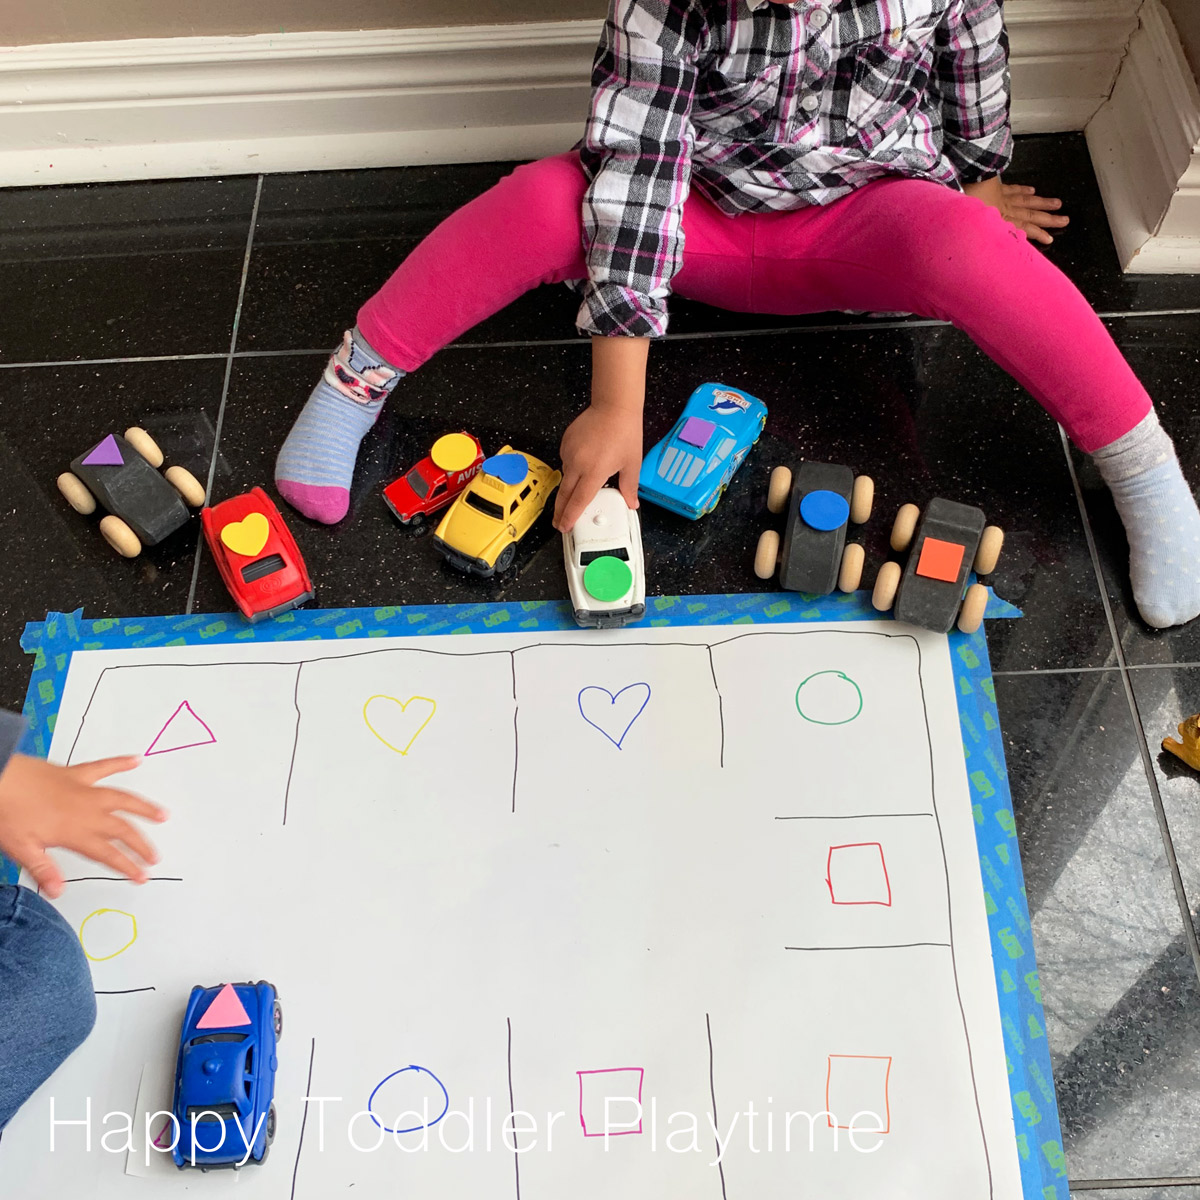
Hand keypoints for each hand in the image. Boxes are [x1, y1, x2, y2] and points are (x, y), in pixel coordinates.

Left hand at [0, 755, 166, 897]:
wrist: (0, 778)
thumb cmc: (8, 813)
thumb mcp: (21, 848)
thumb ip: (44, 869)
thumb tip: (59, 891)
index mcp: (75, 832)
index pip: (109, 854)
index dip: (128, 866)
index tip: (142, 876)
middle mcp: (87, 811)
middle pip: (122, 830)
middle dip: (141, 844)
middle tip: (155, 856)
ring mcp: (85, 790)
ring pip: (123, 800)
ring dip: (144, 808)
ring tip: (162, 815)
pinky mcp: (76, 773)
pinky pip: (104, 767)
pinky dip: (121, 763)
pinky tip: (136, 760)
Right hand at [553, 335, 648, 532]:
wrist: (614, 406)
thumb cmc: (625, 433)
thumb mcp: (632, 463)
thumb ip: (629, 487)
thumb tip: (631, 504)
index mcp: (594, 472)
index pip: (578, 501)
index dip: (570, 517)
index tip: (564, 527)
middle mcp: (578, 464)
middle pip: (565, 494)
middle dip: (561, 511)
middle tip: (559, 522)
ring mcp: (569, 452)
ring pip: (566, 477)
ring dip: (569, 487)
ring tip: (576, 492)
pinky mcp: (565, 442)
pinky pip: (566, 461)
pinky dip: (572, 468)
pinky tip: (583, 464)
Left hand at [963, 177, 1068, 245]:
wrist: (967, 177)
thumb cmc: (964, 203)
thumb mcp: (972, 223)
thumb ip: (984, 231)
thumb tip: (992, 243)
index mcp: (999, 218)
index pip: (1023, 227)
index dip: (1037, 233)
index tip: (1050, 238)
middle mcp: (1005, 208)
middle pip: (1030, 214)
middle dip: (1048, 219)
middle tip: (1064, 220)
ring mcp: (1002, 196)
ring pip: (1026, 200)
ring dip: (1042, 203)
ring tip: (1057, 204)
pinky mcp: (995, 187)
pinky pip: (1012, 189)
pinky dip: (1023, 190)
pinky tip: (1032, 190)